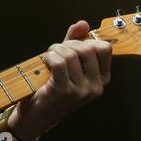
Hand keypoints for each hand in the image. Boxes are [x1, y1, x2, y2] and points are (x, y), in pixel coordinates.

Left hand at [6, 21, 111, 140]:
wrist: (36, 116)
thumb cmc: (52, 88)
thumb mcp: (68, 64)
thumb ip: (76, 42)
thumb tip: (83, 24)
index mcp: (102, 79)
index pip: (105, 48)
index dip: (87, 40)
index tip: (73, 45)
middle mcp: (95, 86)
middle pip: (88, 49)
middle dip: (69, 43)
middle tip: (57, 51)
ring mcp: (81, 90)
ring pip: (71, 55)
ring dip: (56, 50)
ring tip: (49, 57)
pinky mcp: (64, 91)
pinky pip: (60, 63)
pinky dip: (50, 57)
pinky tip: (45, 62)